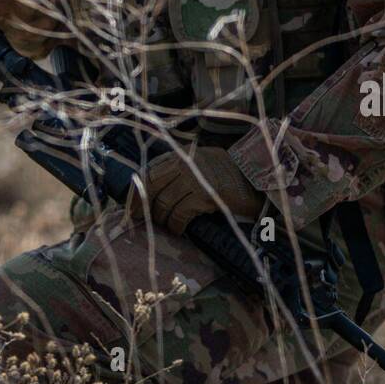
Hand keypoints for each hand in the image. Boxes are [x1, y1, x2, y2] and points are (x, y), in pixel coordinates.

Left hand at [133, 146, 261, 237]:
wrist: (254, 179)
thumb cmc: (224, 173)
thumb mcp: (197, 164)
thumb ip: (175, 170)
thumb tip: (148, 190)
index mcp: (180, 154)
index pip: (148, 170)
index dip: (136, 189)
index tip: (130, 206)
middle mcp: (184, 163)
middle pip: (151, 186)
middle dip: (142, 206)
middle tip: (139, 219)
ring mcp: (194, 178)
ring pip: (164, 203)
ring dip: (161, 218)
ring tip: (166, 224)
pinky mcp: (204, 195)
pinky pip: (179, 215)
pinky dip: (175, 225)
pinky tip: (178, 229)